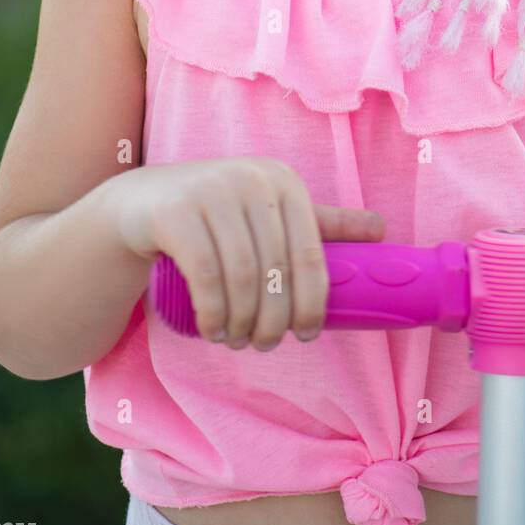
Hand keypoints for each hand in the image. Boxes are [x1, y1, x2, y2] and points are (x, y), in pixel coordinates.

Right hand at [112, 157, 385, 349]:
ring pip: (243, 276)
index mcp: (284, 180)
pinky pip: (205, 275)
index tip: (306, 335)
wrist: (142, 202)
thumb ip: (322, 222)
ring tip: (237, 341)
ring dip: (242, 322)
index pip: (310, 253)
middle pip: (276, 270)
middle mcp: (252, 179)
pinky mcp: (175, 212)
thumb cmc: (219, 214)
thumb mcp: (271, 212)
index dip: (312, 302)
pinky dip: (214, 313)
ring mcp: (211, 191)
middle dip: (273, 320)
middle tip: (265, 345)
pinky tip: (214, 332)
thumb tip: (382, 229)